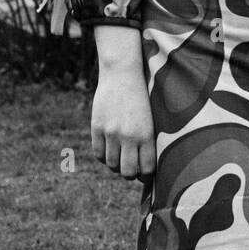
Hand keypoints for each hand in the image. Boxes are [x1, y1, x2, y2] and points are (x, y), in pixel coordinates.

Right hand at [90, 31, 155, 179]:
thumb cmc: (142, 96)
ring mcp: (111, 132)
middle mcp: (129, 136)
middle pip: (128, 172)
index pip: (147, 168)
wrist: (122, 73)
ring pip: (112, 164)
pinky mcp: (97, 127)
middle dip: (132, 175)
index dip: (147, 176)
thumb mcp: (151, 118)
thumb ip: (148, 140)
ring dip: (117, 167)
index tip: (147, 174)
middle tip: (133, 171)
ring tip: (121, 161)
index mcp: (147, 134)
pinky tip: (110, 151)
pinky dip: (104, 157)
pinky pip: (99, 154)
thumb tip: (147, 165)